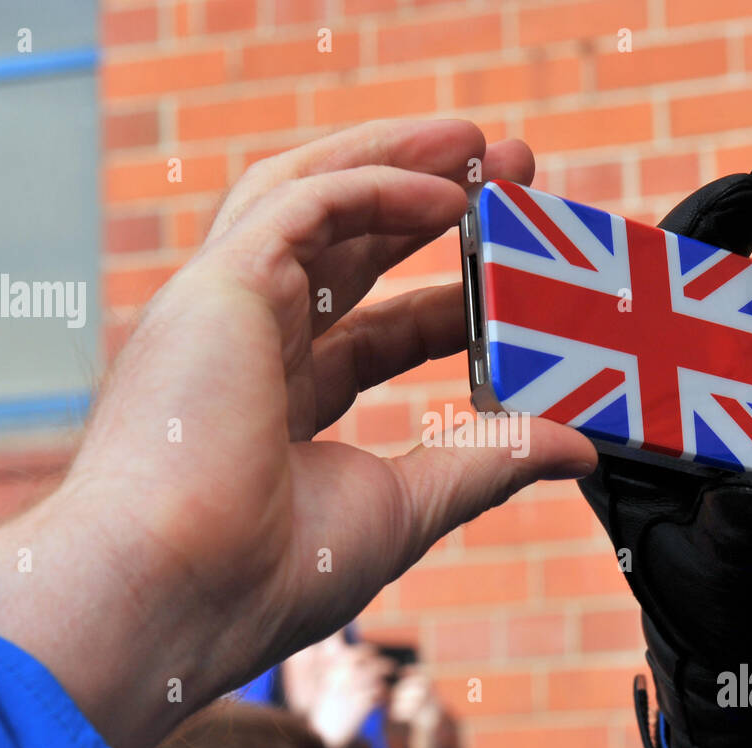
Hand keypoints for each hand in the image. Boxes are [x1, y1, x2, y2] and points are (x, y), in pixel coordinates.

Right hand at [0, 119, 596, 747]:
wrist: (176, 598)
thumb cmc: (263, 575)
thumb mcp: (403, 507)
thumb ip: (487, 462)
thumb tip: (575, 446)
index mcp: (279, 409)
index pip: (376, 333)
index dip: (447, 300)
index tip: (516, 282)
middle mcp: (248, 348)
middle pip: (349, 249)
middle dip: (430, 206)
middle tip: (510, 176)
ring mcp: (224, 311)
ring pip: (311, 199)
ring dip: (397, 162)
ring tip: (478, 145)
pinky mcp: (216, 286)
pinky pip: (301, 203)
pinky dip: (375, 184)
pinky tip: (445, 192)